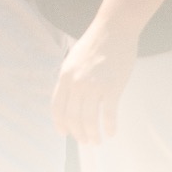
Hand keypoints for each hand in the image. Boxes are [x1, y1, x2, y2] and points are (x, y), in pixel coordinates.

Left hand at [53, 17, 137, 143]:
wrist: (113, 30)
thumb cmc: (94, 44)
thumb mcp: (74, 60)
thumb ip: (71, 78)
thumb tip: (71, 96)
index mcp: (64, 76)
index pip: (57, 106)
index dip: (60, 122)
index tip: (64, 133)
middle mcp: (76, 82)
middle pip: (73, 116)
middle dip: (78, 133)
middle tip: (85, 141)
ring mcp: (94, 85)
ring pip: (89, 119)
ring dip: (92, 134)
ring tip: (97, 141)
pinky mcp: (112, 87)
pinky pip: (109, 113)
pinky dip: (109, 126)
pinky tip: (111, 133)